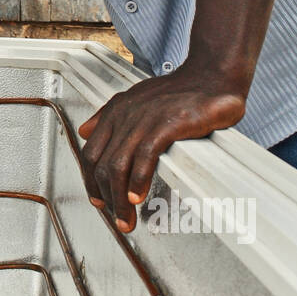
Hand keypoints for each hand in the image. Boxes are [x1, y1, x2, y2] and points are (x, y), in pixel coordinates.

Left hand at [77, 63, 247, 232]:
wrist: (211, 76)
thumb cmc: (177, 90)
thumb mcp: (135, 98)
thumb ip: (108, 115)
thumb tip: (85, 131)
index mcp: (115, 113)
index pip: (91, 153)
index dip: (90, 181)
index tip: (98, 201)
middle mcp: (125, 117)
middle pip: (101, 165)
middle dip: (106, 197)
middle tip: (118, 219)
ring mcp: (144, 120)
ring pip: (118, 166)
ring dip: (120, 198)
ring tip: (127, 218)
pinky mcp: (166, 124)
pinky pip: (144, 156)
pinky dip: (138, 180)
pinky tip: (138, 196)